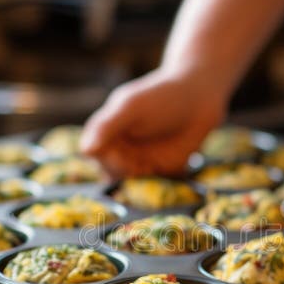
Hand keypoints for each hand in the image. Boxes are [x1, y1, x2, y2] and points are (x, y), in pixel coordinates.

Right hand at [80, 67, 227, 177]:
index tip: (123, 156)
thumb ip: (107, 126)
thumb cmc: (160, 96)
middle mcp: (121, 148)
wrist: (198, 97)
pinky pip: (154, 188)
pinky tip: (165, 173)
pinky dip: (157, 188)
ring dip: (140, 182)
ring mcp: (141, 161)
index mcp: (107, 132)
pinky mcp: (162, 171)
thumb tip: (85, 151)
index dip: (108, 159)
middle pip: (112, 172)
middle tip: (142, 164)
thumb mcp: (130, 107)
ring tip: (153, 166)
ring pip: (131, 183)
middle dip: (125, 171)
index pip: (96, 155)